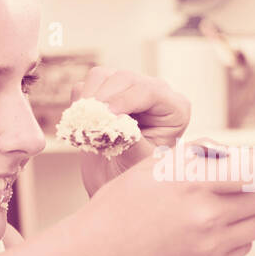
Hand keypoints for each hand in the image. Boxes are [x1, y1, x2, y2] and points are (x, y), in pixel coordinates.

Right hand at [68, 143, 254, 255]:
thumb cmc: (120, 205)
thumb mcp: (153, 166)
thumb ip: (197, 155)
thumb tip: (234, 154)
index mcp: (190, 181)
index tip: (247, 166)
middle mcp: (204, 214)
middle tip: (241, 187)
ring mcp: (209, 246)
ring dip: (249, 213)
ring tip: (226, 208)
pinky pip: (243, 247)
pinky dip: (235, 236)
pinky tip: (211, 231)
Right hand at [69, 66, 189, 196]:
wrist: (115, 180)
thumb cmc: (135, 174)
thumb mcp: (139, 162)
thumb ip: (131, 140)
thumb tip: (115, 119)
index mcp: (175, 109)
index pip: (150, 91)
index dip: (125, 99)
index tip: (105, 115)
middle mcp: (155, 92)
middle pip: (125, 78)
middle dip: (103, 99)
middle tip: (88, 122)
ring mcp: (129, 88)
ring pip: (103, 76)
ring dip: (89, 99)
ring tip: (85, 125)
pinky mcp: (107, 90)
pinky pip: (88, 84)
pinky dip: (80, 101)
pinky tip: (84, 123)